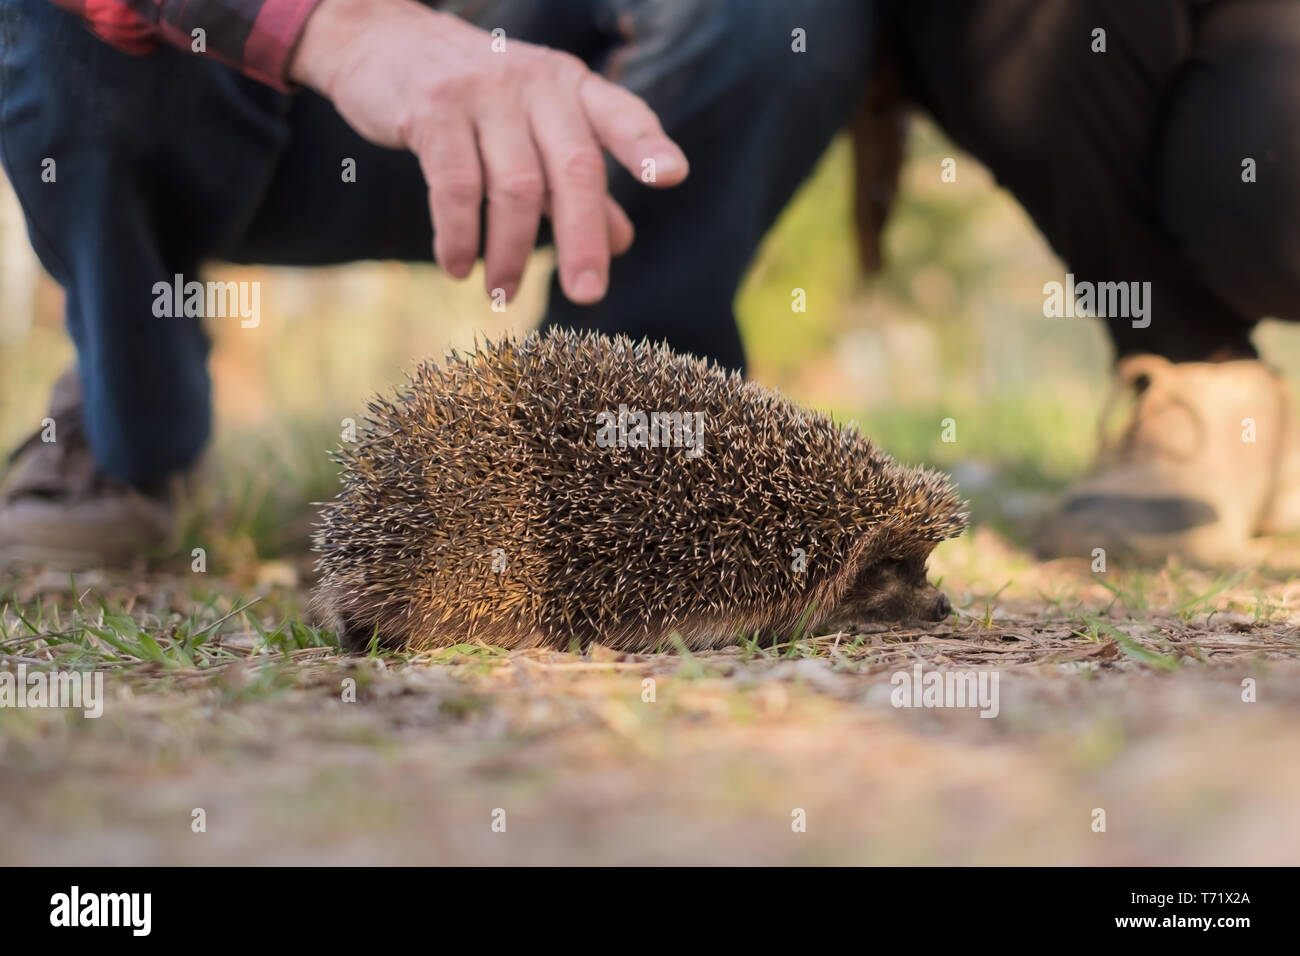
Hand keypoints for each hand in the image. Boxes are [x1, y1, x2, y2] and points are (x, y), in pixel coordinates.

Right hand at [289, 0, 689, 303]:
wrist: (383, 41)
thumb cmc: (473, 96)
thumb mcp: (534, 127)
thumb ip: (577, 182)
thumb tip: (623, 241)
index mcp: (571, 87)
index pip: (620, 115)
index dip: (646, 146)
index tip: (674, 176)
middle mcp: (535, 85)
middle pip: (573, 168)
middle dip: (583, 239)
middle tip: (587, 295)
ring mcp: (483, 92)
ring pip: (515, 187)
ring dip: (512, 253)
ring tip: (503, 294)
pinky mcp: (433, 109)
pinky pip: (455, 185)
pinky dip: (460, 236)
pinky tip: (459, 268)